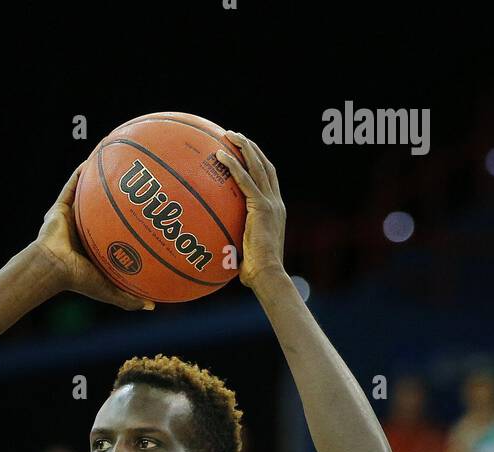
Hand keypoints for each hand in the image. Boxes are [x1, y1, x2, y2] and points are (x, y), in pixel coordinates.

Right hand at [34, 165, 153, 310]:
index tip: (149, 212)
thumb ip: (129, 298)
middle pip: (105, 208)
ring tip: (118, 159)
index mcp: (96, 246)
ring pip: (88, 193)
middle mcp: (84, 229)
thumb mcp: (109, 289)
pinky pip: (72, 185)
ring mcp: (71, 217)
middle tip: (139, 182)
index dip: (130, 221)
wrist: (52, 268)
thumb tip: (153, 307)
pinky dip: (82, 172)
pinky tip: (95, 157)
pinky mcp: (60, 207)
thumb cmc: (78, 280)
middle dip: (120, 195)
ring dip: (100, 177)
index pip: (116, 231)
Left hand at [215, 132, 285, 288]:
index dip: (258, 162)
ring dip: (244, 147)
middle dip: (250, 148)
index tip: (245, 151)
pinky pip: (244, 180)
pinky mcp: (261, 207)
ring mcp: (270, 203)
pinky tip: (220, 155)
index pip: (268, 179)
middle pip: (264, 165)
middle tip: (234, 136)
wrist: (268, 274)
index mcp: (275, 210)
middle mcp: (276, 202)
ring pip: (257, 166)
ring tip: (228, 135)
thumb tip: (218, 254)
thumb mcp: (245, 255)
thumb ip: (235, 247)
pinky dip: (233, 165)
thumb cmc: (256, 274)